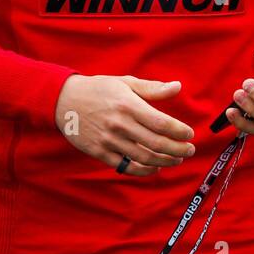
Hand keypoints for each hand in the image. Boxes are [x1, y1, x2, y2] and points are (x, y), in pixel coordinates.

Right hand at [55, 74, 195, 176]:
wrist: (64, 101)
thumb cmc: (99, 89)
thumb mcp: (125, 82)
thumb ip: (152, 88)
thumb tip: (178, 87)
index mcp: (128, 105)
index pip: (161, 122)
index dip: (179, 131)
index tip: (190, 134)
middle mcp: (119, 124)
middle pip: (156, 143)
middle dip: (178, 149)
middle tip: (190, 150)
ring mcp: (109, 140)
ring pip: (143, 157)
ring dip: (165, 161)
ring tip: (177, 160)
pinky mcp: (100, 152)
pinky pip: (126, 166)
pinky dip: (144, 170)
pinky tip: (156, 168)